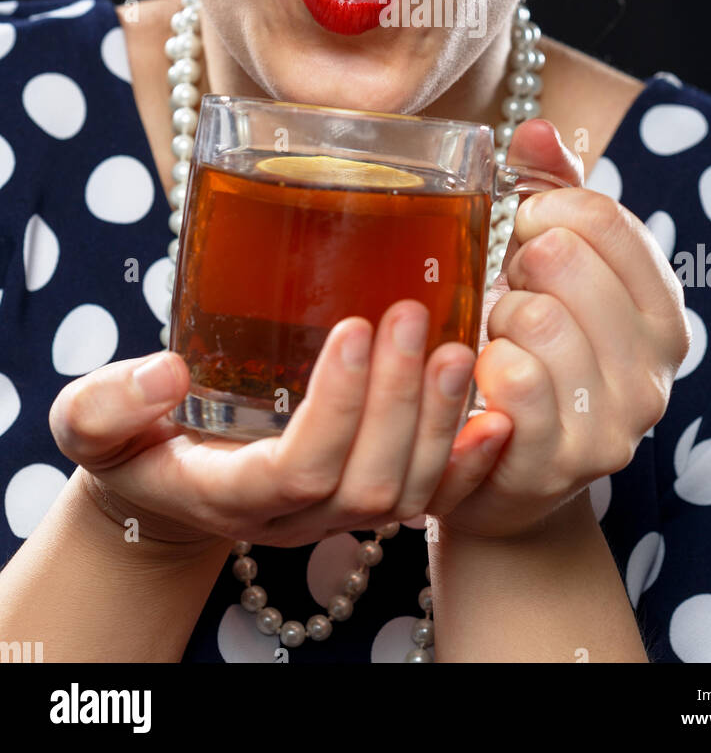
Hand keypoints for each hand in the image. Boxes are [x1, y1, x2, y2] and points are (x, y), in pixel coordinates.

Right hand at [48, 299, 509, 550]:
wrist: (166, 484)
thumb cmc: (133, 443)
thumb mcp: (92, 423)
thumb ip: (109, 404)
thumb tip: (165, 373)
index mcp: (233, 493)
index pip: (299, 469)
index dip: (337, 407)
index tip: (354, 327)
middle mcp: (296, 514)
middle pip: (369, 482)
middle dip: (400, 401)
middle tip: (413, 315)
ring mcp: (337, 511)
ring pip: (410, 493)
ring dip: (442, 421)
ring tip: (458, 345)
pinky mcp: (366, 492)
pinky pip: (434, 498)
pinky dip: (471, 462)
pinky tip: (499, 417)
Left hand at [424, 119, 690, 540]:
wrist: (507, 476)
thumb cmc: (530, 354)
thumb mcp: (549, 267)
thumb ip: (550, 192)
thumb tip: (535, 127)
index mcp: (665, 309)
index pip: (604, 215)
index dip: (545, 209)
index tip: (526, 233)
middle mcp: (658, 368)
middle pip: (563, 259)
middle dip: (517, 269)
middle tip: (512, 298)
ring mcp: (618, 420)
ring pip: (535, 317)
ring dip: (498, 321)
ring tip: (501, 340)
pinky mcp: (566, 460)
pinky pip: (513, 376)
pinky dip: (484, 366)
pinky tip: (487, 379)